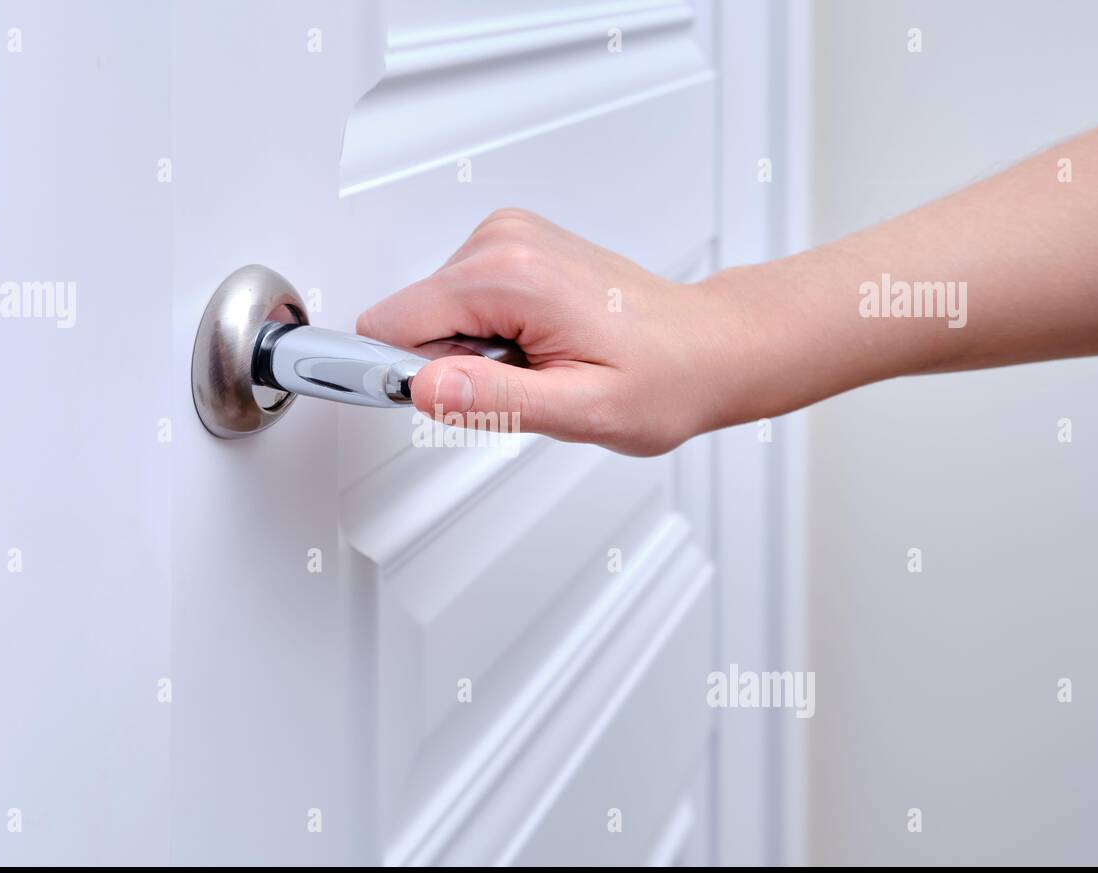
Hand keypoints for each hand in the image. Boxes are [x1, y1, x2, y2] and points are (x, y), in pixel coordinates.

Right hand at [357, 209, 728, 455]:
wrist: (706, 347)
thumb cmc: (663, 377)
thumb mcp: (580, 410)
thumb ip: (494, 400)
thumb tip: (424, 386)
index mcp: (511, 273)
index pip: (392, 325)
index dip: (412, 377)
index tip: (459, 398)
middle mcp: (503, 239)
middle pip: (412, 319)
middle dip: (454, 365)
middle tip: (525, 380)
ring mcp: (509, 236)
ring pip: (435, 312)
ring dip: (476, 352)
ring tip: (541, 361)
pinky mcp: (514, 245)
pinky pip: (461, 299)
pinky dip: (492, 331)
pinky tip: (542, 342)